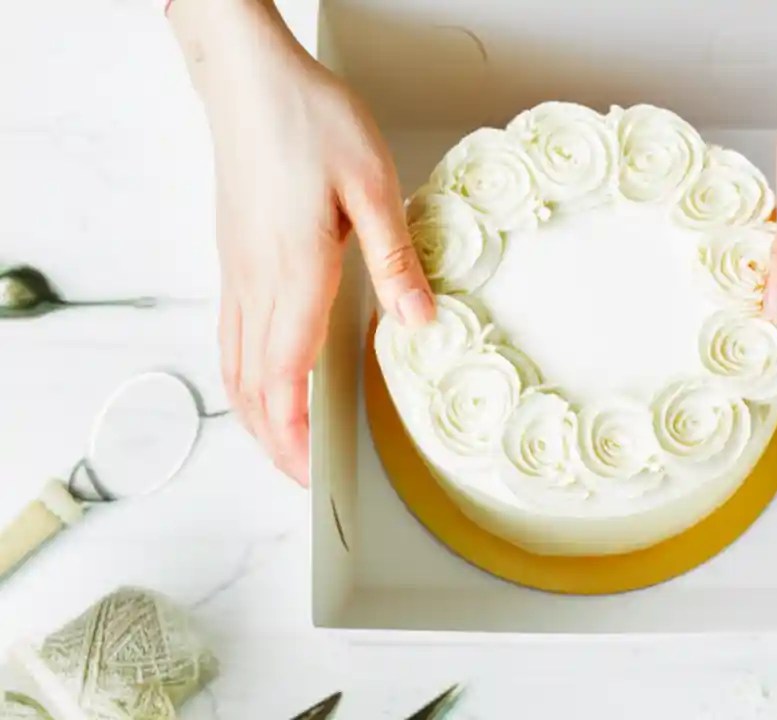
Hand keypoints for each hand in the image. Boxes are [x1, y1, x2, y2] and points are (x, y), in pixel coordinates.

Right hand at [171, 0, 434, 483]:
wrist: (249, 78)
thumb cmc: (306, 118)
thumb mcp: (372, 185)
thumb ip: (396, 260)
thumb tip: (421, 320)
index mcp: (294, 273)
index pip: (285, 379)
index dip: (296, 436)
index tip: (316, 473)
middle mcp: (255, 282)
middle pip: (251, 387)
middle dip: (275, 442)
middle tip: (306, 477)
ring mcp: (236, 271)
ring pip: (234, 365)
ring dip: (258, 414)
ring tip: (288, 444)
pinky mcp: (233, 256)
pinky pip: (231, 335)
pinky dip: (246, 376)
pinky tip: (268, 378)